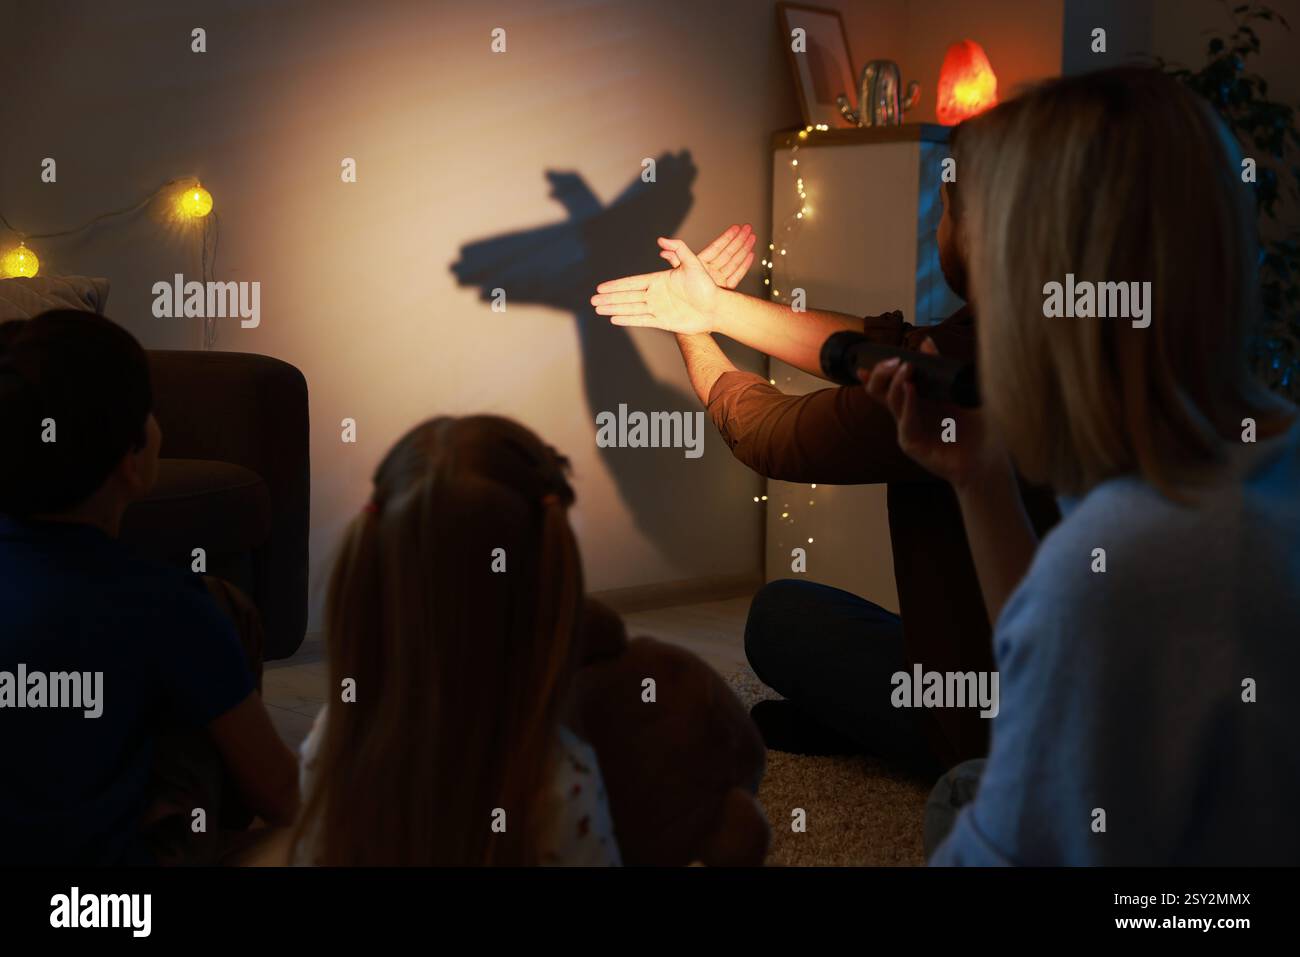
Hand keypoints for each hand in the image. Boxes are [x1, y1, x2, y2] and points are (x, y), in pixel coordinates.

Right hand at [590, 237, 720, 334]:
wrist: (716, 307)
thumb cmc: (707, 285)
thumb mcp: (694, 263)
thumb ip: (679, 249)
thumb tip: (662, 239)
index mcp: (659, 280)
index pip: (632, 283)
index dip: (616, 285)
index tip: (601, 286)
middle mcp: (656, 294)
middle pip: (627, 296)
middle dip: (610, 298)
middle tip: (593, 300)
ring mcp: (658, 308)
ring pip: (631, 308)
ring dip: (614, 308)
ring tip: (598, 309)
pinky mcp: (663, 321)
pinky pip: (642, 320)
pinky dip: (628, 319)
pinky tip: (614, 319)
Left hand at [664, 223, 755, 289]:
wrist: (692, 315)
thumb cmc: (683, 296)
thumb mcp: (679, 272)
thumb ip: (674, 257)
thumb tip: (662, 242)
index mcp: (702, 265)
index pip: (717, 247)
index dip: (727, 237)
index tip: (736, 227)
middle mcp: (712, 271)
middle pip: (728, 252)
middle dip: (739, 240)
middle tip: (748, 228)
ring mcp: (719, 280)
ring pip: (734, 261)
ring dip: (744, 249)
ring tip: (753, 237)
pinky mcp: (725, 289)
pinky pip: (737, 275)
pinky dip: (744, 266)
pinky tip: (751, 255)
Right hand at [859, 337, 1000, 489]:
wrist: (986, 458)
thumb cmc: (973, 427)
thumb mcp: (955, 391)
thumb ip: (938, 368)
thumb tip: (925, 341)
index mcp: (916, 403)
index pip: (887, 386)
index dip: (874, 375)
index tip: (864, 363)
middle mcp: (908, 415)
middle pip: (880, 393)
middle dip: (881, 374)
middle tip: (894, 360)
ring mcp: (908, 430)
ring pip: (891, 402)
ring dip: (896, 383)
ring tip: (906, 367)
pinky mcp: (913, 444)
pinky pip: (905, 421)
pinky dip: (907, 403)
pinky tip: (911, 389)